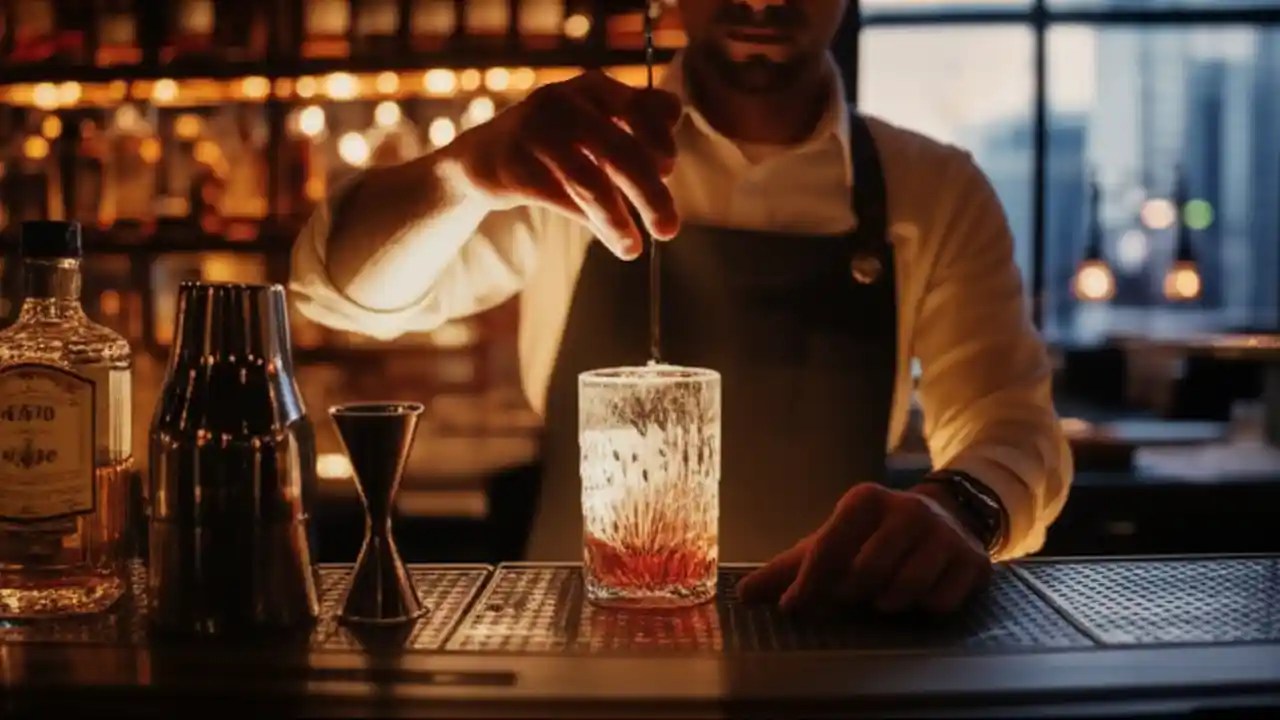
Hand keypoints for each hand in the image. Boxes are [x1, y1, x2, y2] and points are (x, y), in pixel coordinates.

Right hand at [450, 70, 681, 259]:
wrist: (485, 156)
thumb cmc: (555, 146)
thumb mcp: (596, 132)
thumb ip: (634, 138)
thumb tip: (667, 165)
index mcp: (593, 88)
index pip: (641, 107)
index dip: (659, 139)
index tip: (668, 170)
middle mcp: (565, 102)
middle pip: (620, 151)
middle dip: (650, 194)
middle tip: (669, 229)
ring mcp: (536, 132)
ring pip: (590, 181)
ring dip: (617, 219)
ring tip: (633, 249)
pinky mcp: (514, 165)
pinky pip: (561, 199)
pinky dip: (591, 223)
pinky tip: (612, 240)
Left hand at [737, 484, 992, 614]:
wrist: (946, 519)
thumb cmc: (873, 537)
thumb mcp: (832, 542)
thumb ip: (789, 569)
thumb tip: (743, 595)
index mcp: (865, 500)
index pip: (829, 547)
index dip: (808, 583)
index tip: (792, 608)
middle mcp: (907, 510)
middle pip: (867, 573)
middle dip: (853, 594)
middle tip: (852, 596)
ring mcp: (943, 534)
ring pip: (904, 591)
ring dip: (888, 603)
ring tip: (884, 593)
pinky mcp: (972, 560)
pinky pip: (939, 604)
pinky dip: (923, 608)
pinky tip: (920, 593)